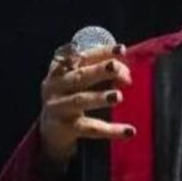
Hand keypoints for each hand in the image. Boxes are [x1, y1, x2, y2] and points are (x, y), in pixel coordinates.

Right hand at [36, 41, 134, 174]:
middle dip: (99, 70)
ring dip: (99, 97)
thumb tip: (127, 76)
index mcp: (61, 70)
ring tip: (118, 96)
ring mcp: (58, 107)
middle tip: (116, 67)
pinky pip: (90, 128)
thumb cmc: (72, 98)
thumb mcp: (82, 84)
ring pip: (80, 100)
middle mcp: (55, 86)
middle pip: (79, 76)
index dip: (101, 52)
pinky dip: (111, 130)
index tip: (121, 49)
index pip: (82, 57)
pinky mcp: (64, 128)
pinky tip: (129, 131)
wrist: (52, 130)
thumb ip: (102, 76)